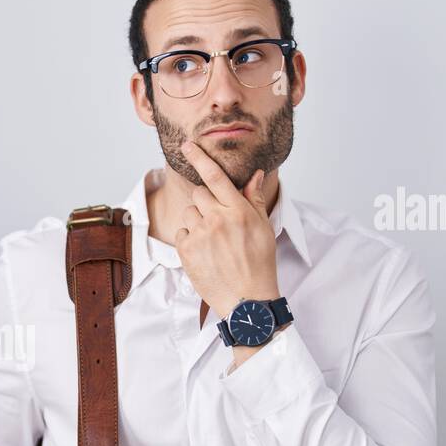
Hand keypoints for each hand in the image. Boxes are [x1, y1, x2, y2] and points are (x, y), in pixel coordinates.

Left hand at [173, 138, 279, 320]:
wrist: (247, 300)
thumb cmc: (259, 264)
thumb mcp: (263, 228)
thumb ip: (254, 200)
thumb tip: (253, 175)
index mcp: (239, 210)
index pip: (215, 176)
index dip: (199, 157)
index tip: (187, 145)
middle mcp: (217, 218)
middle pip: (199, 193)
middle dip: (206, 203)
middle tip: (218, 222)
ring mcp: (200, 234)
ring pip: (189, 213)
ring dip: (197, 221)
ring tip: (213, 241)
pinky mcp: (186, 250)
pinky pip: (182, 233)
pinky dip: (190, 240)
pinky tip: (205, 252)